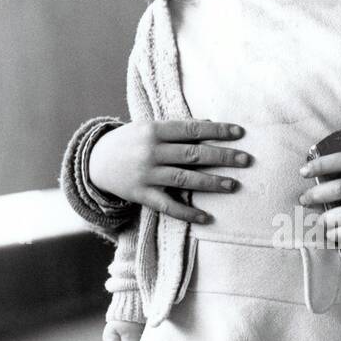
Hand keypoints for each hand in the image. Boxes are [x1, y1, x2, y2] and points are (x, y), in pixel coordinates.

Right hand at [89, 120, 251, 222]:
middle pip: (193, 154)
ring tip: (233, 185)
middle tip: (246, 160)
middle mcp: (151, 151)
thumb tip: (209, 123)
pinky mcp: (142, 195)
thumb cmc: (129, 141)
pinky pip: (168, 205)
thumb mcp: (148, 127)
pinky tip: (207, 217)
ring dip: (211, 182)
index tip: (240, 133)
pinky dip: (188, 212)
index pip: (192, 129)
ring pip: (184, 178)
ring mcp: (146, 174)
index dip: (217, 131)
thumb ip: (178, 128)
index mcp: (155, 130)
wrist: (94, 161)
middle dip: (222, 156)